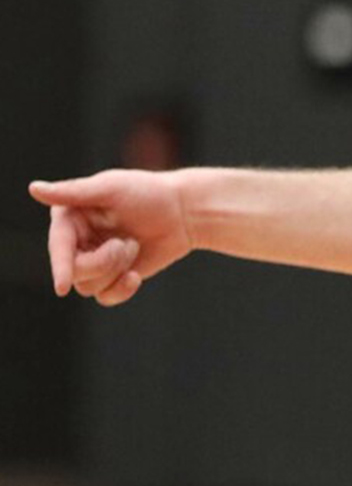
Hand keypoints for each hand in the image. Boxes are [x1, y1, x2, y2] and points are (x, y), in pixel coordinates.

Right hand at [28, 171, 195, 305]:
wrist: (184, 212)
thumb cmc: (149, 193)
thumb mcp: (111, 188)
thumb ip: (74, 192)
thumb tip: (34, 189)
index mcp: (70, 218)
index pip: (58, 246)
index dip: (60, 266)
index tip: (62, 286)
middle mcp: (76, 241)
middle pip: (73, 271)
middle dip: (103, 262)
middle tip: (126, 243)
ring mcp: (94, 261)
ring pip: (88, 286)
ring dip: (116, 269)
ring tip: (134, 245)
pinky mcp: (113, 277)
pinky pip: (105, 297)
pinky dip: (121, 290)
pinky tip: (135, 276)